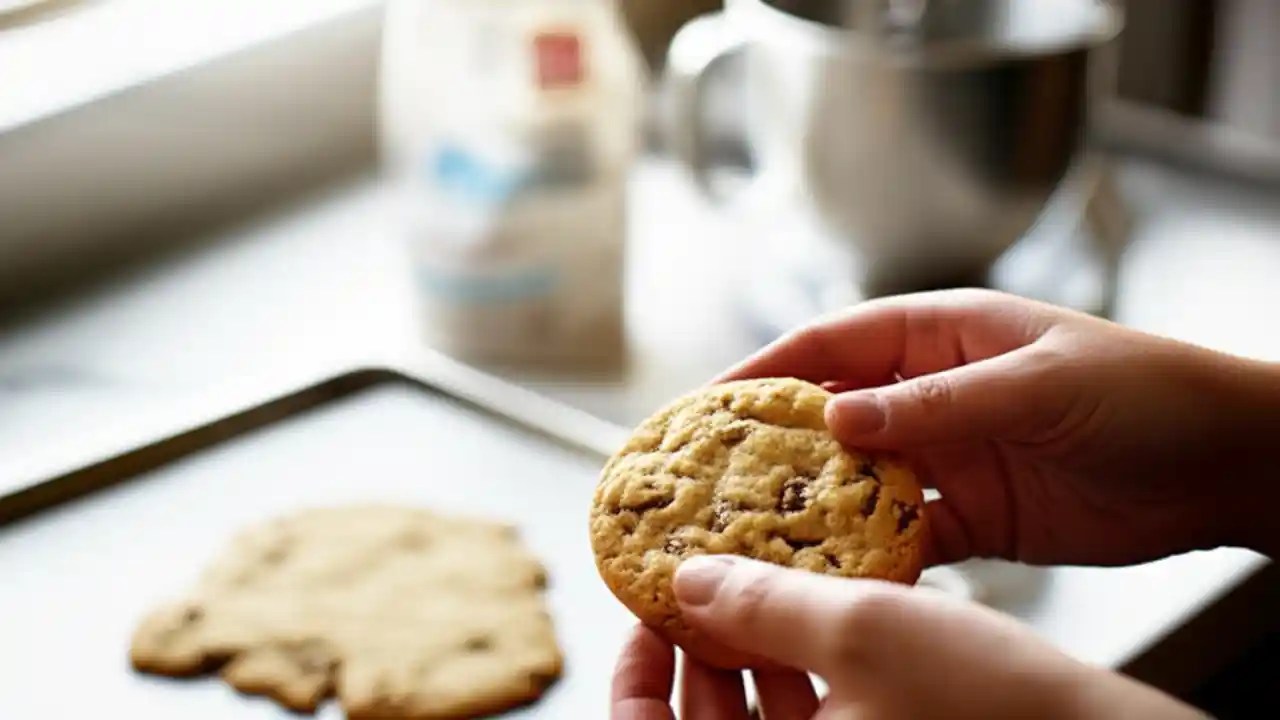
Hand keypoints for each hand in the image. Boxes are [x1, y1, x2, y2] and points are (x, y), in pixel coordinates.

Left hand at [612, 556, 1206, 719]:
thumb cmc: (998, 709)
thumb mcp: (863, 632)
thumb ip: (763, 603)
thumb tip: (691, 581)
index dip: (634, 677)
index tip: (645, 613)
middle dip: (700, 651)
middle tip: (704, 582)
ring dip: (753, 654)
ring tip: (762, 583)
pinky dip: (806, 671)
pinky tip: (819, 611)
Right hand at [717, 289, 1279, 566]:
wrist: (1221, 464)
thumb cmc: (1142, 392)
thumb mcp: (1036, 383)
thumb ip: (938, 401)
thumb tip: (838, 418)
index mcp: (942, 334)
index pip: (833, 344)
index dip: (766, 371)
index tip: (707, 405)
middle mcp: (932, 393)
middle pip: (831, 418)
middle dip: (773, 448)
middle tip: (712, 483)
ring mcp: (949, 457)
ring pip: (858, 482)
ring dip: (814, 508)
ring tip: (756, 538)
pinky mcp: (972, 518)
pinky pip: (903, 536)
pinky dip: (870, 555)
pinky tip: (836, 576)